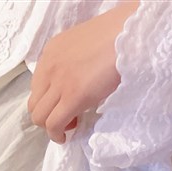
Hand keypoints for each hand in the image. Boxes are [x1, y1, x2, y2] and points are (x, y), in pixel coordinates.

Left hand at [28, 1, 138, 143]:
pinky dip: (56, 135)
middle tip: (66, 117)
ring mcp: (59, 82)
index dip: (47, 100)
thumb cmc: (120, 35)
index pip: (37, 86)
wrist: (137, 32)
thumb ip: (72, 63)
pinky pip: (53, 124)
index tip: (62, 104)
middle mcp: (49, 66)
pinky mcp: (73, 96)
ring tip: (69, 126)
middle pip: (34, 104)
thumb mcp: (85, 45)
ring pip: (39, 117)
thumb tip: (73, 83)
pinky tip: (65, 137)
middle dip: (46, 115)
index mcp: (52, 51)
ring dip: (50, 127)